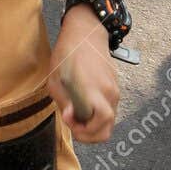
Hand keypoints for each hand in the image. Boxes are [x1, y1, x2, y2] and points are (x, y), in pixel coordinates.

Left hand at [48, 9, 119, 142]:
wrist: (86, 33)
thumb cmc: (67, 54)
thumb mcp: (55, 80)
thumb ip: (65, 103)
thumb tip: (73, 118)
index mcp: (93, 90)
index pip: (100, 122)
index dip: (84, 130)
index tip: (68, 118)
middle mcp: (108, 93)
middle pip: (107, 129)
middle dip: (90, 136)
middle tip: (74, 127)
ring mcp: (114, 91)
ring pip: (109, 121)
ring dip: (93, 126)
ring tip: (77, 116)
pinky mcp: (115, 88)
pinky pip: (109, 109)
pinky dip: (97, 116)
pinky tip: (84, 107)